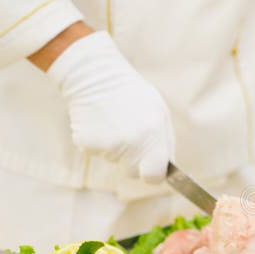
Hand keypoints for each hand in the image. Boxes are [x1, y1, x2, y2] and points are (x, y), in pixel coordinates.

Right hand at [45, 28, 174, 182]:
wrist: (95, 77)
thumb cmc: (133, 95)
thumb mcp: (160, 113)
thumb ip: (166, 143)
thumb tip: (168, 168)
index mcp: (152, 136)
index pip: (154, 176)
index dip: (153, 174)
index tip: (151, 168)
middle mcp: (130, 144)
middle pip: (133, 173)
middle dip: (134, 162)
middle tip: (130, 136)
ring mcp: (107, 146)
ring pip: (114, 162)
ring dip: (116, 149)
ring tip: (114, 123)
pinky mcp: (86, 144)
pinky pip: (96, 153)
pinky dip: (98, 143)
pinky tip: (100, 123)